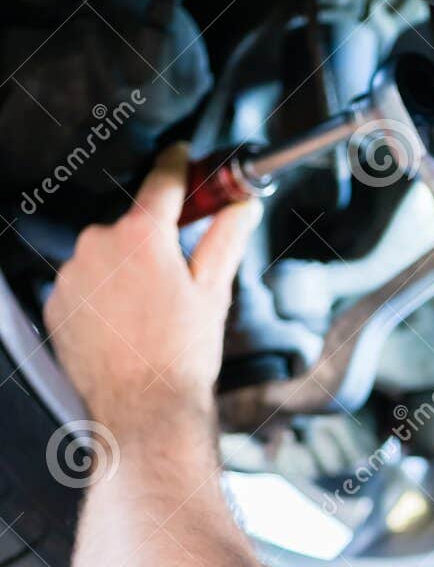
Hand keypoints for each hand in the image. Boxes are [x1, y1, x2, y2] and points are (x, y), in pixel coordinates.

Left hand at [44, 144, 259, 432]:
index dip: (179, 165)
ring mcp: (73, 274)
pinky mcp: (57, 302)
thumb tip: (243, 206)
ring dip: (126, 273)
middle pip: (133, 226)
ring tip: (149, 314)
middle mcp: (99, 245)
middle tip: (177, 280)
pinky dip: (103, 297)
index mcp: (143, 235)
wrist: (144, 410)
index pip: (163, 181)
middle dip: (154, 244)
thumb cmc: (181, 357)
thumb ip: (225, 238)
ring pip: (106, 257)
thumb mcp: (213, 292)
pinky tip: (125, 326)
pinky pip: (84, 285)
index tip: (184, 156)